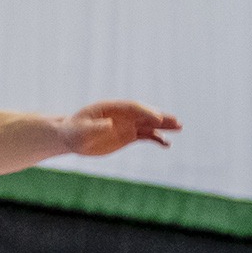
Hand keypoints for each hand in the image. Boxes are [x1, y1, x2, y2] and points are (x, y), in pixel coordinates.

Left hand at [59, 101, 179, 155]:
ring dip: (163, 127)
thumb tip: (109, 125)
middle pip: (145, 114)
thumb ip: (94, 127)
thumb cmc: (74, 132)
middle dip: (160, 118)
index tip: (157, 119)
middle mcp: (122, 115)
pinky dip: (156, 139)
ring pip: (149, 124)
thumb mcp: (81, 130)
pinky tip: (166, 144)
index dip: (145, 112)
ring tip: (179, 128)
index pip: (133, 108)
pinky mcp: (128, 136)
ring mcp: (127, 125)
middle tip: (176, 121)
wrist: (72, 138)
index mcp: (112, 108)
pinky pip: (145, 136)